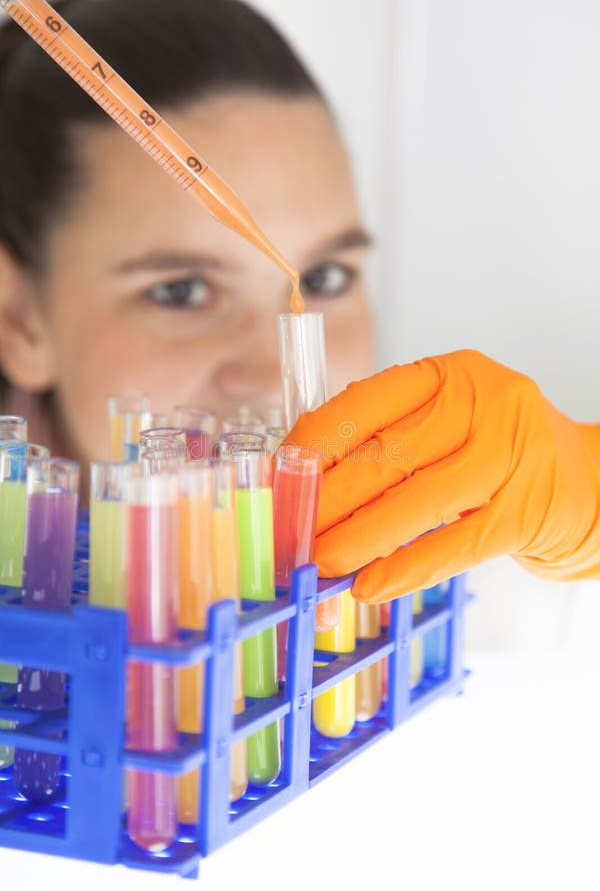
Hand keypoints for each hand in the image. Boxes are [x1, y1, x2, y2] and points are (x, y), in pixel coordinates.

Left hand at [285, 349, 599, 601]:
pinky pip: (457, 545)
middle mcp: (482, 405)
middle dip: (327, 501)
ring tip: (320, 566)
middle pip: (386, 455)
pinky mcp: (526, 512)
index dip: (312, 445)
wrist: (583, 481)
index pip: (363, 403)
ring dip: (360, 538)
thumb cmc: (493, 453)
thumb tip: (299, 488)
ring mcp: (510, 457)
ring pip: (418, 500)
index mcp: (447, 374)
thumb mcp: (444, 424)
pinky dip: (408, 568)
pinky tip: (371, 585)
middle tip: (288, 535)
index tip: (277, 480)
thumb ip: (383, 443)